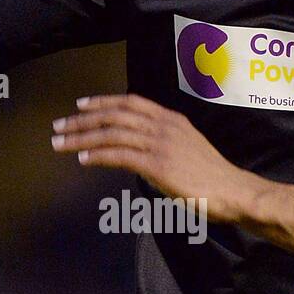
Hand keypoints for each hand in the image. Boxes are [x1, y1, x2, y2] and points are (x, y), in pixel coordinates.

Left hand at [50, 93, 253, 223]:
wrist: (233, 191)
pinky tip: (83, 159)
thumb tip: (140, 154)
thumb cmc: (213, 178)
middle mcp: (164, 126)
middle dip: (82, 120)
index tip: (81, 105)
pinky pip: (120, 155)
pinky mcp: (158, 165)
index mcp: (172, 119)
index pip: (130, 102)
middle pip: (114, 115)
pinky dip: (98, 155)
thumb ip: (164, 145)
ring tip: (60, 143)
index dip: (103, 101)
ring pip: (112, 133)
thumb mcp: (188, 150)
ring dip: (82, 137)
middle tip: (59, 126)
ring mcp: (160, 144)